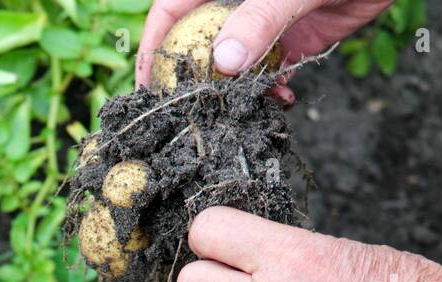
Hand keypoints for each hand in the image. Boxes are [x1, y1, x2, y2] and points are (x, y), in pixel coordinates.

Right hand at [136, 0, 397, 100]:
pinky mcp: (294, 36)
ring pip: (235, 62)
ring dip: (237, 90)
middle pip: (199, 41)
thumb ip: (260, 19)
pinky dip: (272, 89)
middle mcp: (240, 1)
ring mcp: (265, 19)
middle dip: (197, 78)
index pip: (171, 10)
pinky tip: (280, 100)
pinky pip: (270, 70)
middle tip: (195, 111)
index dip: (152, 45)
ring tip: (242, 110)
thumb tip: (224, 61)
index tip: (147, 84)